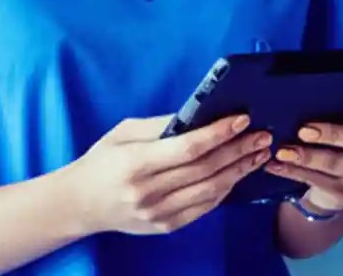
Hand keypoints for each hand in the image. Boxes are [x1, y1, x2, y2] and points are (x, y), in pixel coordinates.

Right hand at [65, 114, 272, 235]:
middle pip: (205, 170)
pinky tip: (236, 174)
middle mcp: (148, 192)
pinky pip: (204, 207)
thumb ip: (160, 125)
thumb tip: (200, 116)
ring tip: (258, 153)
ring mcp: (158, 213)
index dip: (218, 134)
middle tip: (262, 135)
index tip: (241, 119)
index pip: (187, 149)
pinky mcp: (166, 226)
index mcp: (135, 163)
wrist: (79, 203)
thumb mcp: (123, 133)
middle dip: (237, 150)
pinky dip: (224, 189)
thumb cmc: (101, 162)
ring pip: (210, 191)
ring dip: (239, 171)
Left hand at [264, 117, 342, 213]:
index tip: (310, 125)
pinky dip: (294, 172)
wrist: (335, 184)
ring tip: (281, 152)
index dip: (342, 129)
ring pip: (338, 166)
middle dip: (331, 137)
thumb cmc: (339, 143)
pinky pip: (319, 182)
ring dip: (306, 158)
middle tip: (300, 132)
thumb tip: (304, 95)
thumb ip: (337, 113)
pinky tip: (276, 166)